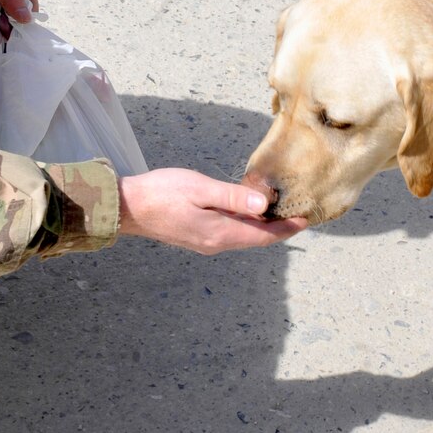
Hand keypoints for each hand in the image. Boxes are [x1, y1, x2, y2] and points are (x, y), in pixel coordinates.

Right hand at [117, 168, 307, 252]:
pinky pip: (229, 233)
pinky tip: (247, 212)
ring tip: (278, 212)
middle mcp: (215, 243)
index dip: (286, 229)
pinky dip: (244, 225)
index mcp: (219, 233)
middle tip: (298, 214)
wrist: (127, 208)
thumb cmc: (161, 193)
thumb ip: (233, 198)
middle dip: (277, 229)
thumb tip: (264, 206)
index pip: (262, 236)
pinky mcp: (195, 236)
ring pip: (242, 237)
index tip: (305, 220)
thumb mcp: (200, 189)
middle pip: (255, 239)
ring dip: (261, 227)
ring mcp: (204, 242)